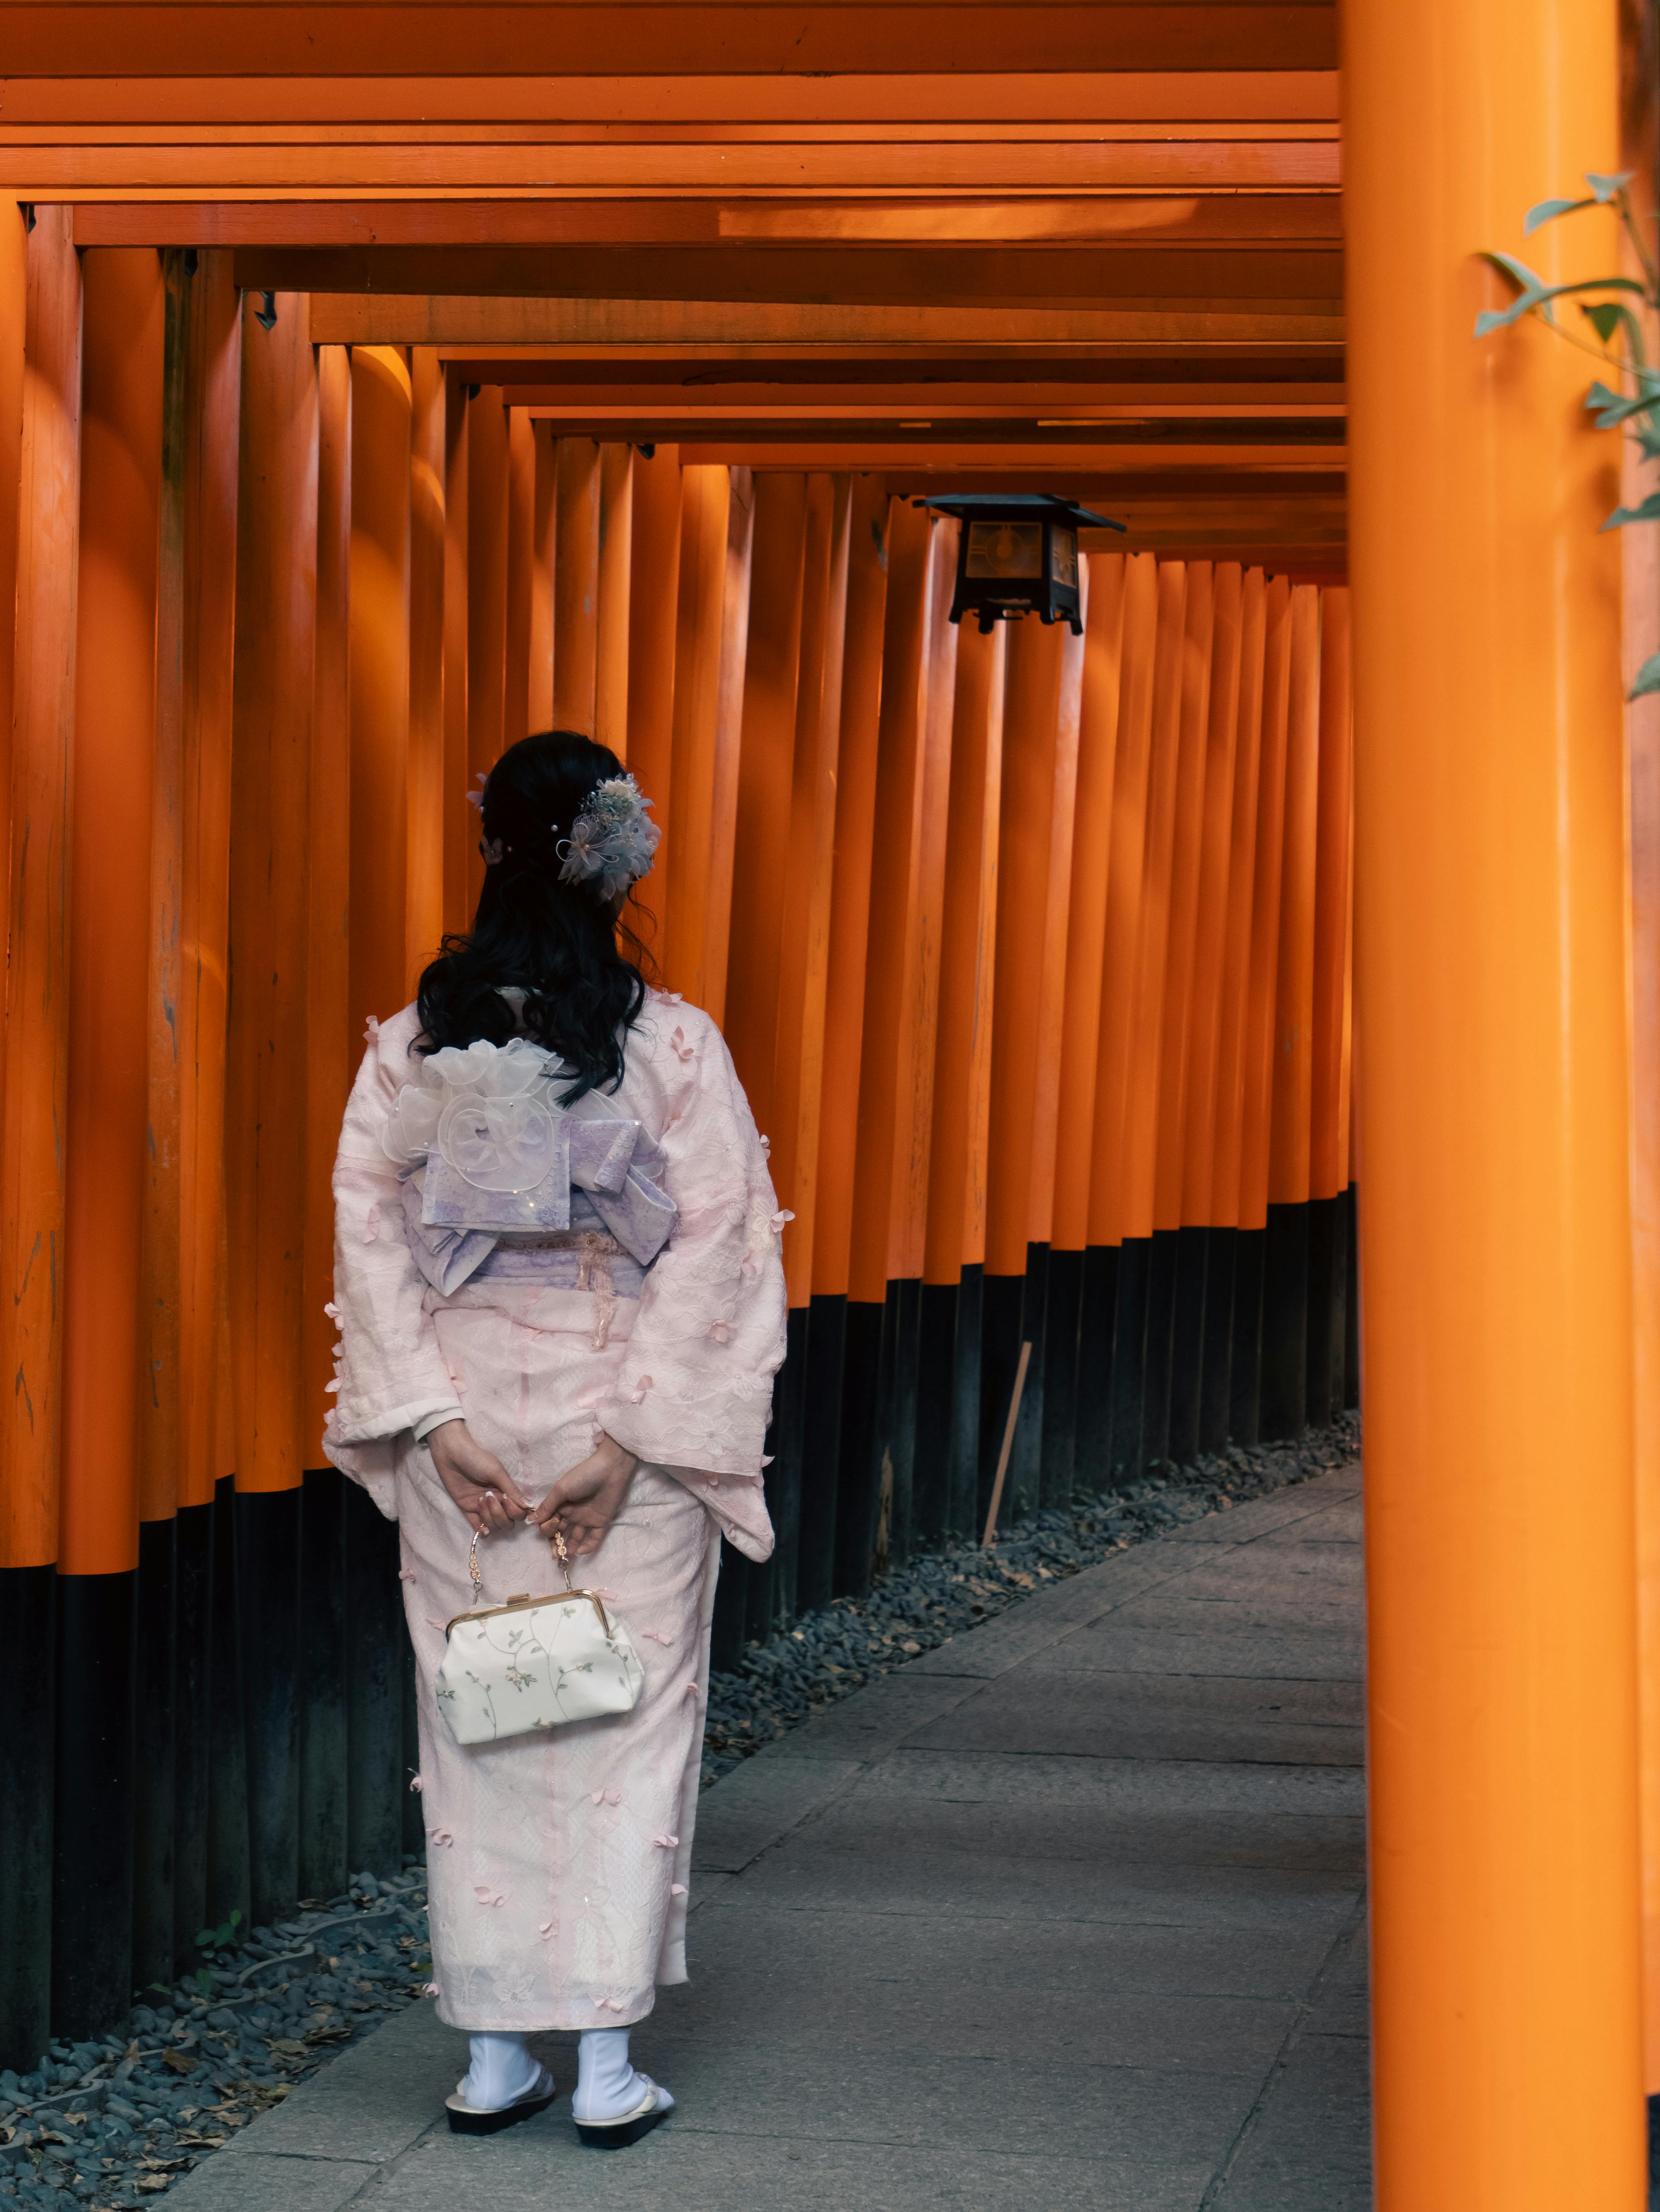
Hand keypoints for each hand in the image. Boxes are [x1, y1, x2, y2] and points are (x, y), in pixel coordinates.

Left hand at [426, 1419, 531, 1535]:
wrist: (452, 1454)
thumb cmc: (477, 1459)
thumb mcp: (497, 1472)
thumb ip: (512, 1490)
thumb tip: (529, 1506)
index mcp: (506, 1492)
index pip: (519, 1512)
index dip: (515, 1511)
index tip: (505, 1498)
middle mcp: (497, 1502)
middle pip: (507, 1523)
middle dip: (500, 1515)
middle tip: (488, 1497)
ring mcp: (482, 1508)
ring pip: (493, 1526)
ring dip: (489, 1517)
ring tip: (479, 1500)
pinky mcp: (467, 1510)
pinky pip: (478, 1528)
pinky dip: (482, 1532)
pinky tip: (482, 1529)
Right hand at [531, 1434, 638, 1558]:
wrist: (610, 1469)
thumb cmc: (583, 1476)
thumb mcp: (561, 1489)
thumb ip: (547, 1506)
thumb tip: (531, 1521)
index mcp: (560, 1506)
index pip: (549, 1524)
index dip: (548, 1529)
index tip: (552, 1526)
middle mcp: (572, 1514)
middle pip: (561, 1534)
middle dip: (557, 1545)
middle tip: (556, 1555)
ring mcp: (587, 1519)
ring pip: (576, 1539)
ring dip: (570, 1549)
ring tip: (565, 1559)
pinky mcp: (601, 1522)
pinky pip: (594, 1539)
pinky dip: (588, 1547)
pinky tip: (580, 1551)